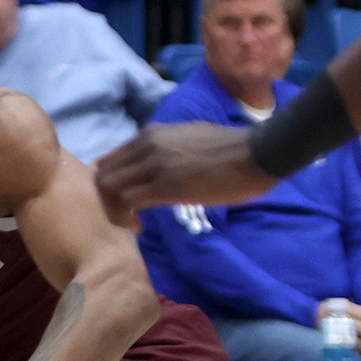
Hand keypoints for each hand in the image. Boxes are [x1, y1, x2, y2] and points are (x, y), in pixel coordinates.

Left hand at [94, 122, 280, 228]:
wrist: (258, 152)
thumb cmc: (231, 149)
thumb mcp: (188, 139)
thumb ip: (165, 149)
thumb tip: (153, 166)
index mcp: (151, 135)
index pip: (110, 160)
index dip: (110, 185)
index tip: (124, 201)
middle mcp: (147, 145)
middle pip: (102, 175)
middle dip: (106, 201)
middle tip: (125, 217)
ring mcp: (155, 164)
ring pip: (109, 188)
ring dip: (114, 211)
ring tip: (132, 223)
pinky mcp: (167, 185)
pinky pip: (129, 201)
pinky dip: (126, 217)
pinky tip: (140, 226)